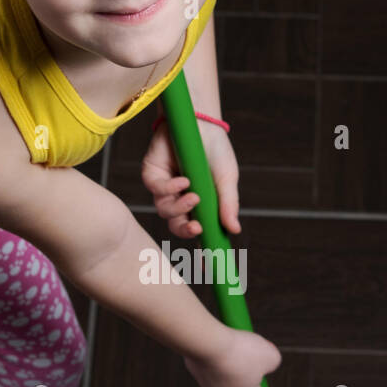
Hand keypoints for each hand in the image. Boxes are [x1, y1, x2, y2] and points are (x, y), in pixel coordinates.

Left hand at [140, 118, 241, 239]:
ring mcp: (164, 187)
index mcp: (199, 204)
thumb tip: (234, 230)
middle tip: (197, 228)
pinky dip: (170, 188)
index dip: (201, 250)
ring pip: (165, 210)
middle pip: (177, 225)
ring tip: (193, 196)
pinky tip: (183, 181)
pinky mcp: (152, 173)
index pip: (198, 231)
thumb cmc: (215, 149)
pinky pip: (157, 189)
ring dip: (179, 207)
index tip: (207, 266)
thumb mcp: (226, 178)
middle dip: (185, 230)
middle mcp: (180, 199)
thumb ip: (228, 204)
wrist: (201, 120)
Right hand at [184, 327, 282, 386]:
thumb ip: (272, 363)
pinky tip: (216, 342)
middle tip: (250, 351)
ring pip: (230, 368)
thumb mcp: (270, 355)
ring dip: (234, 355)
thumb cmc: (240, 351)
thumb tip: (262, 362)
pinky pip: (216, 358)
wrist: (206, 341)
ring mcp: (209, 385)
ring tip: (232, 345)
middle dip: (249, 368)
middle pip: (244, 385)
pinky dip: (220, 350)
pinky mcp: (198, 369)